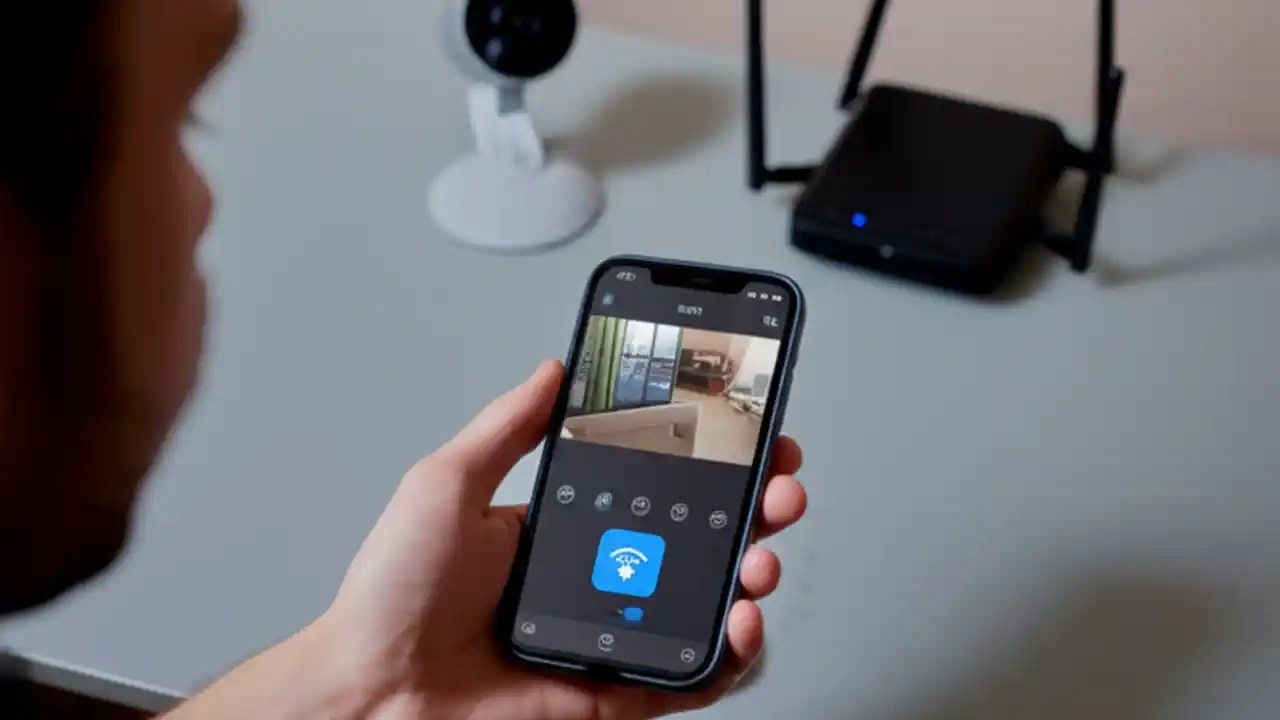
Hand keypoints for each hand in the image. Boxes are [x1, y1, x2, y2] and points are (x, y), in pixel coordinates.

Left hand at [320, 360, 806, 718]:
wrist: (372, 689)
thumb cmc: (390, 595)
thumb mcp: (446, 484)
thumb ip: (506, 427)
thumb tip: (551, 370)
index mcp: (566, 525)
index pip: (659, 482)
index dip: (713, 457)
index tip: (748, 430)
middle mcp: (599, 575)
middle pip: (703, 538)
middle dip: (756, 506)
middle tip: (777, 486)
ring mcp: (613, 632)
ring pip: (710, 602)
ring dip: (754, 574)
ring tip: (761, 555)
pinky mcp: (617, 689)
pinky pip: (694, 677)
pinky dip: (732, 655)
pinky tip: (739, 621)